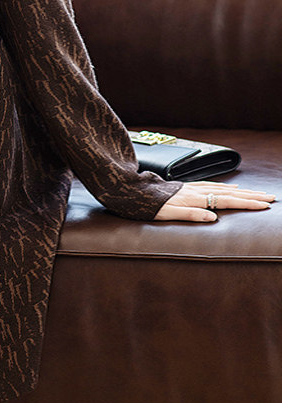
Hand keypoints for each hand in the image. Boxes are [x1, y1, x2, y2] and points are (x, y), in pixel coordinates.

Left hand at [154, 180, 275, 221]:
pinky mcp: (188, 187)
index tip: (264, 205)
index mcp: (194, 199)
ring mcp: (193, 188)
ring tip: (258, 193)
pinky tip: (233, 187)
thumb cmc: (149, 205)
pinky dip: (225, 186)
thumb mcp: (168, 213)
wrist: (134, 191)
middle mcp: (196, 191)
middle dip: (252, 196)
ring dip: (243, 191)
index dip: (247, 203)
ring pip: (223, 188)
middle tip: (271, 197)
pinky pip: (212, 185)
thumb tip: (212, 217)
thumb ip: (191, 215)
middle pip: (229, 193)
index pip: (226, 201)